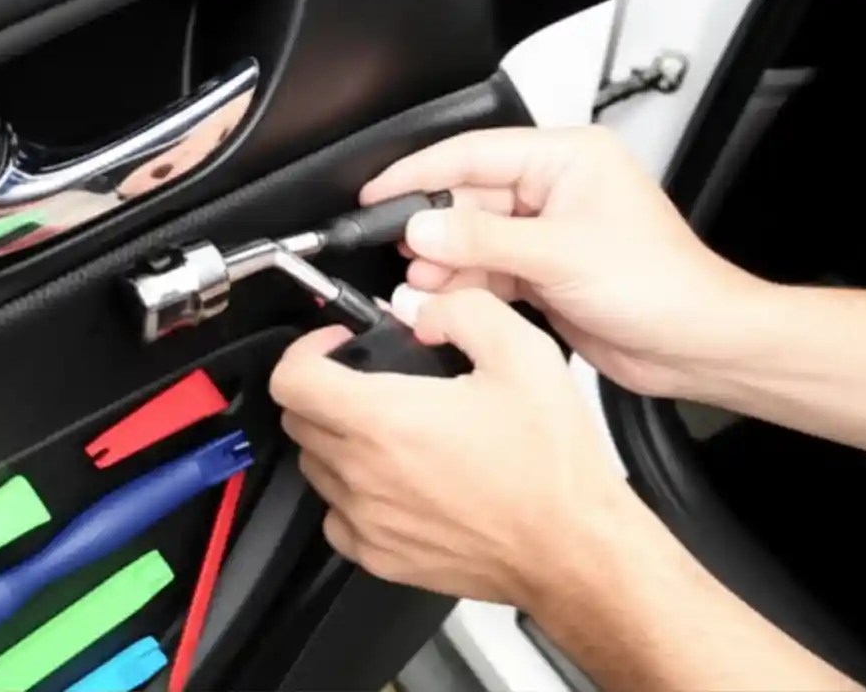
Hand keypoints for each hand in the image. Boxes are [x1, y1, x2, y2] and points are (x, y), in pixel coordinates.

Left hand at [269, 289, 635, 605]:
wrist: (574, 549)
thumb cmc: (553, 467)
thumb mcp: (524, 356)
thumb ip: (463, 312)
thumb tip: (422, 309)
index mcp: (385, 420)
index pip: (291, 379)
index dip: (305, 350)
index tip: (334, 347)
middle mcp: (364, 473)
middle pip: (298, 420)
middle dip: (322, 388)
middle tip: (365, 380)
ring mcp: (367, 519)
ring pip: (315, 466)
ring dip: (336, 439)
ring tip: (387, 429)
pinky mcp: (379, 555)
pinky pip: (335, 516)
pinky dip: (350, 492)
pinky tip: (391, 479)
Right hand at [364, 125, 770, 397]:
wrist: (695, 345)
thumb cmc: (662, 286)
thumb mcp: (560, 254)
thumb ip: (482, 238)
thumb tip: (423, 225)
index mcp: (568, 159)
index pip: (474, 154)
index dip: (420, 172)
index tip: (377, 192)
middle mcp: (556, 190)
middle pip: (469, 198)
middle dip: (431, 228)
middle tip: (396, 250)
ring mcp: (548, 233)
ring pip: (473, 238)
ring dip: (444, 263)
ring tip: (419, 284)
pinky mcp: (543, 272)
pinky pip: (487, 270)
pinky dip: (463, 286)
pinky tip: (440, 300)